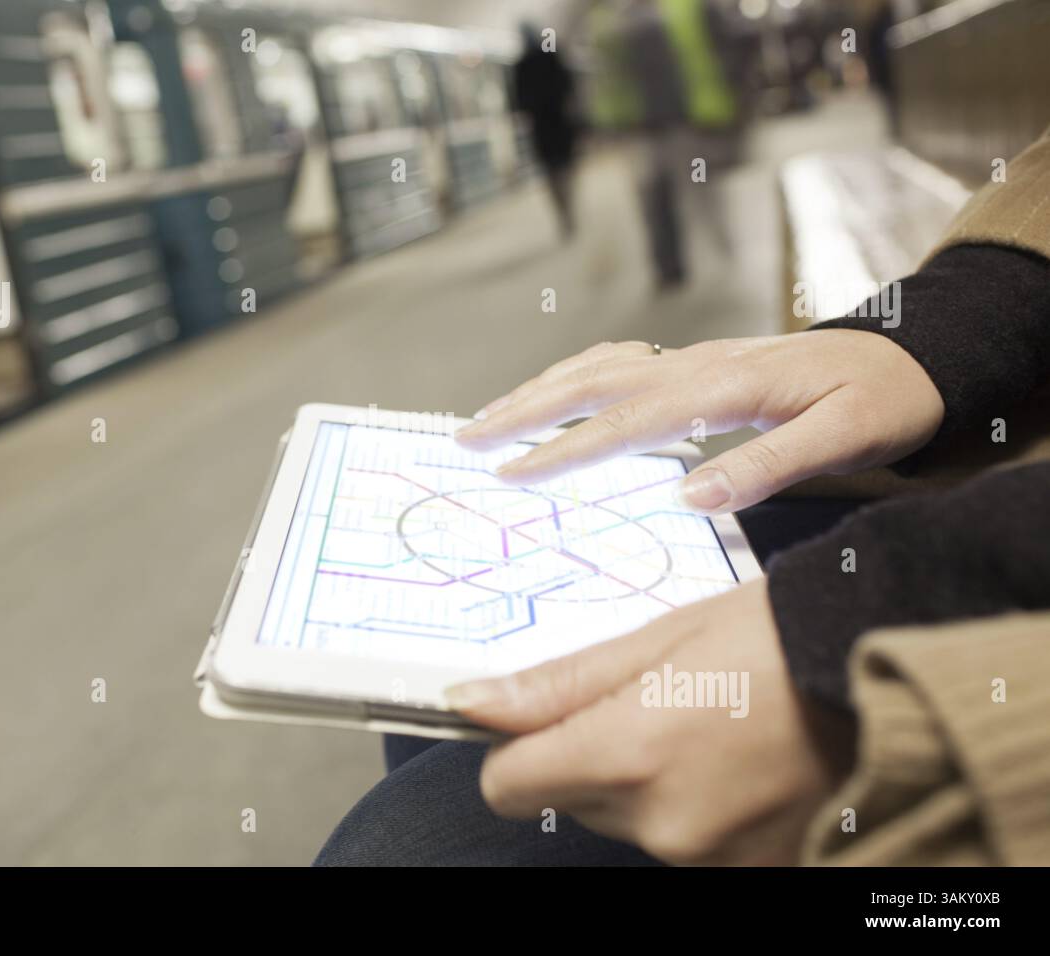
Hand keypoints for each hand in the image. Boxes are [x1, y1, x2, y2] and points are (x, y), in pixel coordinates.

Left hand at [445, 580, 852, 864]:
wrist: (889, 662)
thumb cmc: (776, 635)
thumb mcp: (658, 640)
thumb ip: (557, 685)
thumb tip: (469, 703)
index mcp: (628, 756)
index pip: (509, 786)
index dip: (517, 749)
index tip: (546, 721)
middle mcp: (664, 824)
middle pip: (574, 801)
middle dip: (595, 756)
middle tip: (659, 703)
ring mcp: (714, 859)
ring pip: (632, 824)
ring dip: (650, 784)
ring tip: (712, 727)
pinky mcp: (756, 871)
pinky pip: (690, 844)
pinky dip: (701, 810)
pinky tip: (740, 765)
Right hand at [454, 332, 943, 513]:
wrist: (910, 355)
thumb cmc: (881, 400)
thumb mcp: (844, 438)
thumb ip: (767, 465)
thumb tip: (688, 498)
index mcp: (723, 385)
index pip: (626, 420)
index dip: (565, 447)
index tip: (514, 474)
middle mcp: (696, 364)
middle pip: (591, 381)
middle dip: (523, 411)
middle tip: (467, 439)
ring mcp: (692, 358)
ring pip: (596, 365)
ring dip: (536, 390)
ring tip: (487, 418)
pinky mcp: (697, 363)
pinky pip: (619, 361)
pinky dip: (573, 376)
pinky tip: (556, 391)